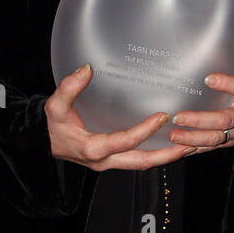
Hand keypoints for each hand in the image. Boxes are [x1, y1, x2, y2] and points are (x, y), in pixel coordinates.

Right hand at [46, 64, 189, 170]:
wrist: (44, 144)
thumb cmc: (51, 126)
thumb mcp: (54, 106)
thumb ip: (69, 87)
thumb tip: (86, 69)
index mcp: (93, 148)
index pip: (124, 142)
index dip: (145, 131)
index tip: (163, 117)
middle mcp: (104, 160)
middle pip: (141, 162)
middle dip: (167, 155)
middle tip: (189, 142)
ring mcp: (110, 162)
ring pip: (142, 164)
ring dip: (165, 156)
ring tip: (188, 144)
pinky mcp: (113, 160)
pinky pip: (137, 159)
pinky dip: (155, 153)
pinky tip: (169, 142)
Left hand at [167, 63, 233, 151]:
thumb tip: (217, 47)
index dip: (228, 84)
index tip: (209, 79)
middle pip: (225, 120)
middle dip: (200, 120)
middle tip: (179, 116)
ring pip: (216, 138)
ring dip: (193, 138)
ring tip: (173, 134)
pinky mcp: (232, 142)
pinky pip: (212, 148)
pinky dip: (194, 149)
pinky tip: (178, 147)